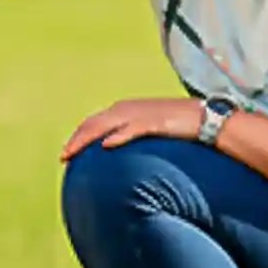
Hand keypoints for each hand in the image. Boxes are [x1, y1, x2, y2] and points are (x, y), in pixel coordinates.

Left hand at [60, 98, 203, 160]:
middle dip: (76, 140)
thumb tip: (118, 155)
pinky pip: (131, 130)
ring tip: (73, 153)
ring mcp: (139, 114)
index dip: (78, 136)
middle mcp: (127, 109)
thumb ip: (131, 137)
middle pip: (93, 123)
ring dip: (86, 139)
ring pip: (105, 125)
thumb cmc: (177, 127)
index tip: (67, 152)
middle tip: (63, 157)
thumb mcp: (149, 130)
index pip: (93, 122)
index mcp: (124, 110)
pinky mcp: (153, 122)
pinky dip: (118, 136)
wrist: (204, 118)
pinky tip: (106, 146)